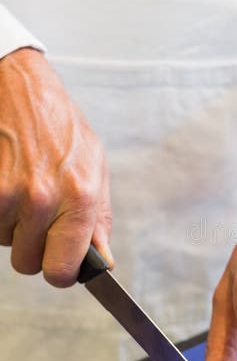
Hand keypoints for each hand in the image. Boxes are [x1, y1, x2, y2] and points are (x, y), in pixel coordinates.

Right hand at [0, 48, 111, 285]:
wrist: (22, 89)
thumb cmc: (62, 127)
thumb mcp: (96, 168)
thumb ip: (98, 219)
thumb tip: (103, 260)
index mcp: (79, 197)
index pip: (61, 270)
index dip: (60, 271)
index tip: (59, 262)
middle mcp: (42, 198)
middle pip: (28, 263)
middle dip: (33, 246)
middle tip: (39, 217)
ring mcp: (7, 193)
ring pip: (4, 242)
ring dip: (12, 225)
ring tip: (23, 189)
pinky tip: (6, 185)